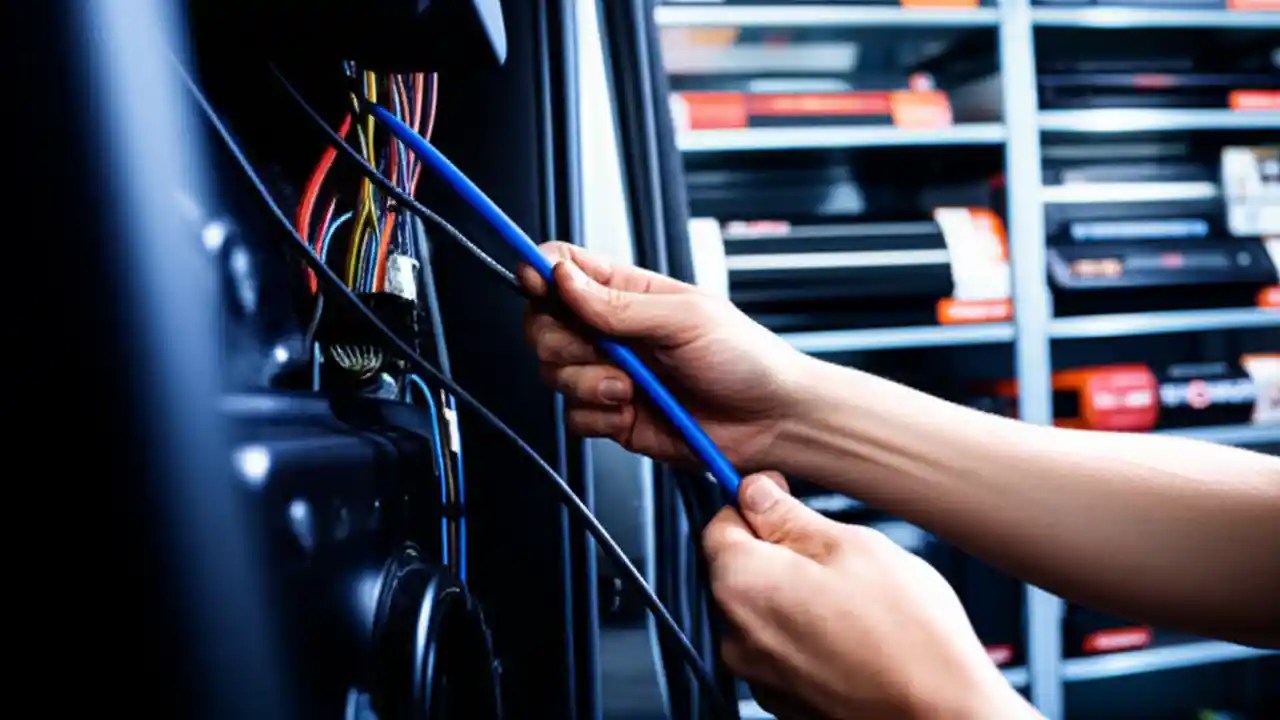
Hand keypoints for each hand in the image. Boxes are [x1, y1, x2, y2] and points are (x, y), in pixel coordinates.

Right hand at [520, 242, 809, 469]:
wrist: (770, 423)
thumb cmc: (746, 359)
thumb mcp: (685, 318)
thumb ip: (618, 304)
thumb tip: (564, 278)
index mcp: (628, 293)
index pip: (564, 267)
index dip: (540, 271)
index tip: (538, 283)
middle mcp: (612, 332)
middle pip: (543, 324)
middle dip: (561, 341)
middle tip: (602, 351)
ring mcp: (609, 375)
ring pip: (553, 373)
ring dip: (587, 383)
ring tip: (632, 388)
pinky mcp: (612, 416)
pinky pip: (574, 416)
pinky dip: (598, 416)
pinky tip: (632, 412)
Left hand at [704, 473, 1039, 719]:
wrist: (943, 715)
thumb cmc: (906, 636)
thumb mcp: (850, 546)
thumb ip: (788, 516)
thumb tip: (756, 491)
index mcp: (741, 585)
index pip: (719, 523)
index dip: (753, 502)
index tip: (781, 495)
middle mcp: (735, 636)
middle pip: (738, 569)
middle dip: (777, 551)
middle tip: (834, 551)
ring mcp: (758, 674)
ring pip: (762, 609)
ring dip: (793, 593)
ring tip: (853, 598)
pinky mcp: (783, 699)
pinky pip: (781, 648)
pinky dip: (805, 632)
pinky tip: (851, 632)